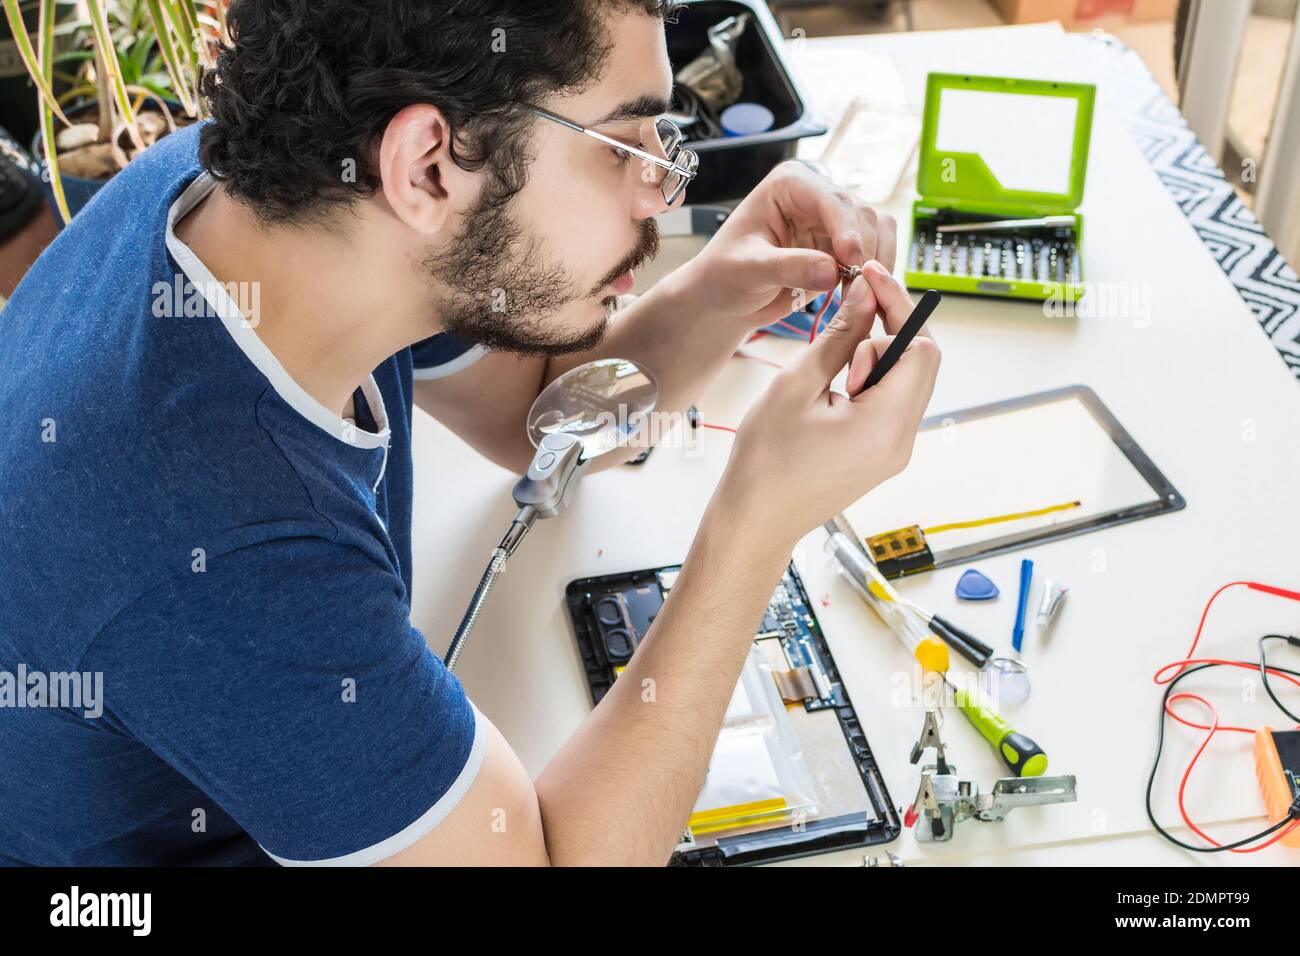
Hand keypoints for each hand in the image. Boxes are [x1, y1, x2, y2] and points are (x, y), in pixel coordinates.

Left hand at [675, 161, 896, 328]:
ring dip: (875, 262)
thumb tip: (830, 272)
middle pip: (860, 214)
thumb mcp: (749, 270)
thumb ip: (788, 267)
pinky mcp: (842, 244)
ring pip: (876, 230)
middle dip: (863, 252)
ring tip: (857, 294)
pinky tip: (862, 293)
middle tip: (856, 289)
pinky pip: (876, 249)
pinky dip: (876, 271)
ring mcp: (832, 219)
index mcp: (789, 184)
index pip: (830, 199)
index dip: (846, 230)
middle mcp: (816, 194)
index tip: (851, 263)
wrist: (724, 298)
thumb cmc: (724, 275)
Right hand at [714, 262, 939, 547]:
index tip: (870, 279)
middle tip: (846, 321)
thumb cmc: (765, 461)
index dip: (899, 306)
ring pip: (905, 382)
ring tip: (830, 373)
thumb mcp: (798, 384)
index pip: (921, 348)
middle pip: (920, 364)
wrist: (755, 520)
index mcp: (885, 425)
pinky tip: (833, 387)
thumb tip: (865, 294)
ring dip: (874, 360)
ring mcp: (893, 452)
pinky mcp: (880, 456)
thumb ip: (839, 334)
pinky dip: (869, 383)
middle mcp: (901, 442)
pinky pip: (890, 405)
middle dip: (887, 331)